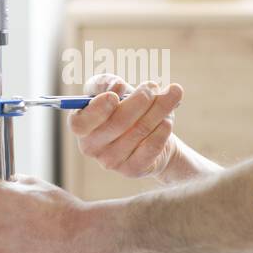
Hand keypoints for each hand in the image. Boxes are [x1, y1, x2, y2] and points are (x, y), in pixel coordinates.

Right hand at [68, 74, 183, 179]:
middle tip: (153, 86)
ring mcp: (110, 161)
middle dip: (139, 100)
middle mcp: (91, 146)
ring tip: (173, 93)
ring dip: (158, 109)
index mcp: (81, 125)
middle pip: (116, 124)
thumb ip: (108, 82)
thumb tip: (116, 86)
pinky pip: (149, 149)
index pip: (80, 123)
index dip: (97, 110)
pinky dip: (161, 132)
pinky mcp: (131, 170)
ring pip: (138, 132)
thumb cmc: (128, 106)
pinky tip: (167, 120)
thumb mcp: (115, 89)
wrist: (154, 134)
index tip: (114, 96)